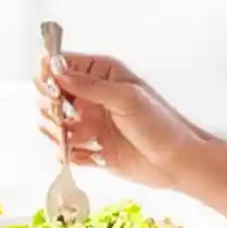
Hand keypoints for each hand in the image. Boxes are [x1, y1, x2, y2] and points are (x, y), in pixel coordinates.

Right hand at [35, 52, 206, 188]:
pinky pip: (63, 148)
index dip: (49, 75)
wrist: (177, 163)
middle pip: (49, 94)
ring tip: (78, 139)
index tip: (52, 90)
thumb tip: (56, 69)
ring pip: (51, 122)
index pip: (60, 65)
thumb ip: (89, 85)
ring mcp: (87, 121)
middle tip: (66, 118)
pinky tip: (86, 155)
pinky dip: (66, 152)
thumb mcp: (126, 98)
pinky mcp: (88, 147)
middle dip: (51, 106)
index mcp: (99, 73)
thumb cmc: (160, 124)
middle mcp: (89, 95)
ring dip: (56, 131)